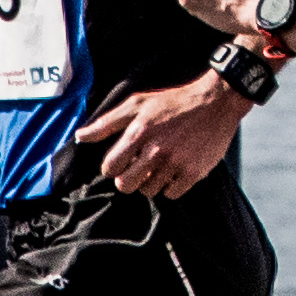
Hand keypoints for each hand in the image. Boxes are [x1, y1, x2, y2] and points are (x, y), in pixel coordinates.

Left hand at [83, 72, 247, 201]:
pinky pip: (171, 194)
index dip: (112, 166)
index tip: (122, 160)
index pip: (109, 167)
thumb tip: (79, 136)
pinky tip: (174, 170)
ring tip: (158, 165)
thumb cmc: (173, 101)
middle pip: (125, 185)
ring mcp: (175, 163)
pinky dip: (170, 186)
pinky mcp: (193, 173)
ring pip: (148, 191)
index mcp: (138, 132)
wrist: (215, 102)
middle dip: (127, 179)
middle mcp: (155, 150)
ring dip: (149, 182)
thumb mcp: (137, 103)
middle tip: (137, 168)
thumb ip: (106, 122)